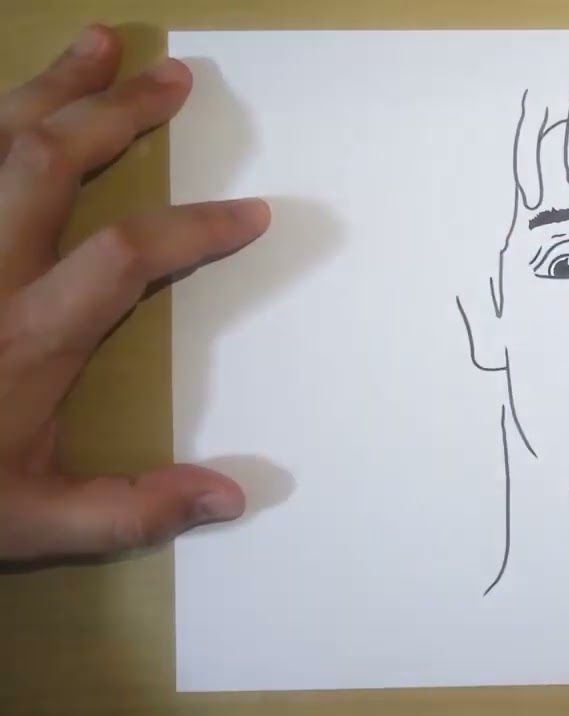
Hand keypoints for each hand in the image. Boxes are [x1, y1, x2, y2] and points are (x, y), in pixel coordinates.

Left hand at [0, 25, 268, 564]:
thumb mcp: (33, 522)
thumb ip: (130, 508)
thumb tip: (234, 496)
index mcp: (27, 336)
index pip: (128, 255)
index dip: (197, 226)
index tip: (252, 213)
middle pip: (49, 166)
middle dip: (116, 114)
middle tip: (172, 77)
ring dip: (49, 89)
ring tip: (95, 43)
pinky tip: (9, 106)